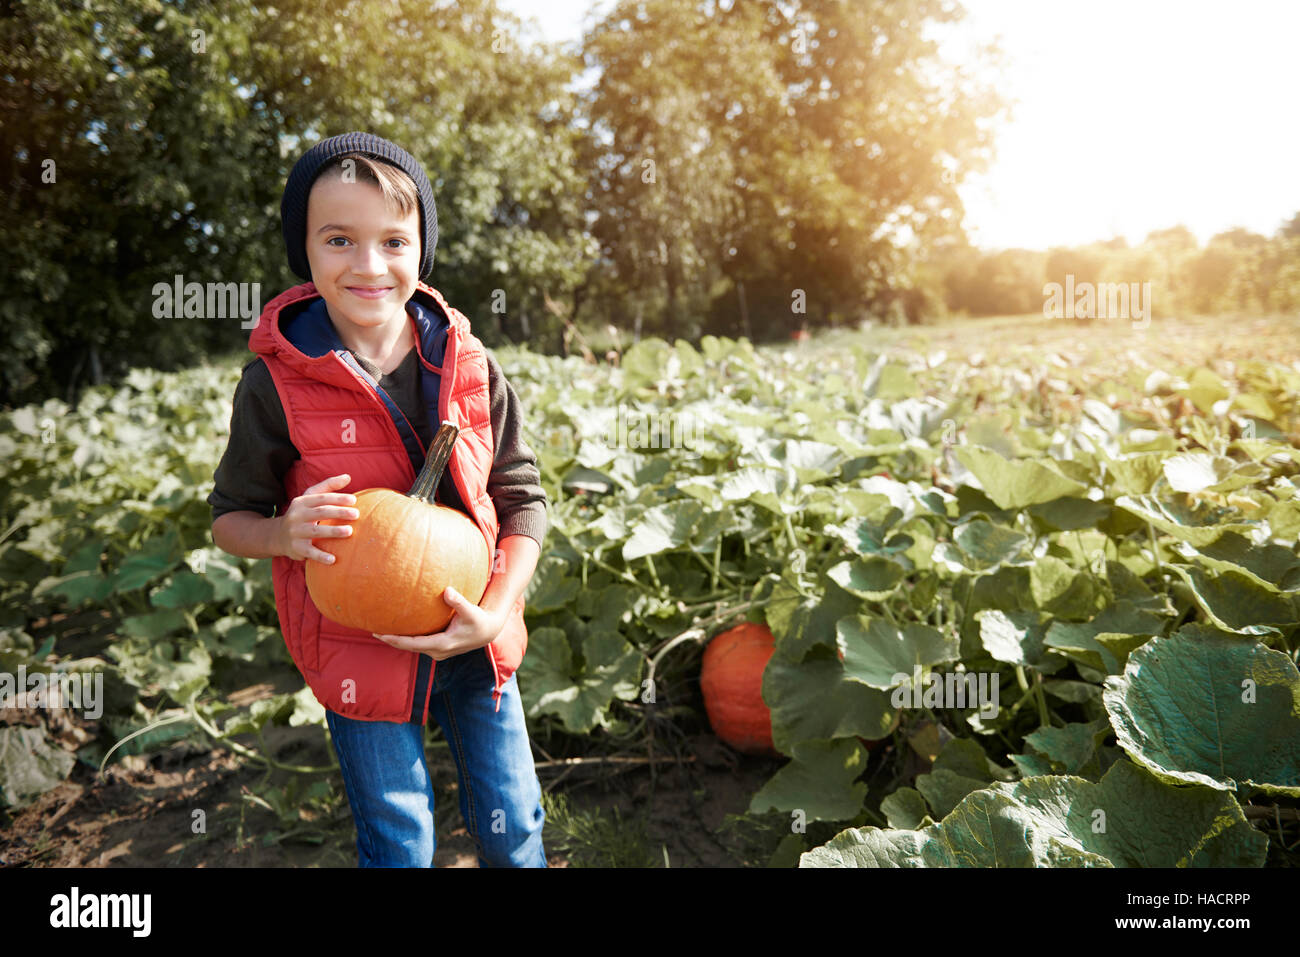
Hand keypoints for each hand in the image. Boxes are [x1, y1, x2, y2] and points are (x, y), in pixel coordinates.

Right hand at [277, 474, 359, 563]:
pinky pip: (310, 552)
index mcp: (302, 502)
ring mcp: (295, 533)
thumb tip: (348, 476)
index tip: (354, 500)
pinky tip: (334, 559)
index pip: (321, 498)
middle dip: (339, 512)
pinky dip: (321, 556)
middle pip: (320, 512)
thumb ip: (328, 487)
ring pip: (315, 531)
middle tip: (356, 514)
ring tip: (349, 532)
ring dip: (333, 532)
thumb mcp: (309, 498)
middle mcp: (297, 516)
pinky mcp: (296, 548)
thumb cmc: (302, 514)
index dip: (337, 498)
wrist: (277, 536)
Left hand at [372, 585, 507, 660]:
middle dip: (391, 640)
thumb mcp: (471, 611)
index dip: (397, 640)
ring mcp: (437, 652)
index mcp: (443, 644)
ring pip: (412, 647)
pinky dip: (406, 639)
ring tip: (380, 630)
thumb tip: (447, 590)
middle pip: (409, 648)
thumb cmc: (479, 620)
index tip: (381, 634)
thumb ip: (459, 602)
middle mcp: (437, 652)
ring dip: (397, 640)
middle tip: (373, 631)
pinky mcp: (438, 649)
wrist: (487, 632)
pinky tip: (398, 629)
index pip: (414, 644)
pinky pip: (417, 644)